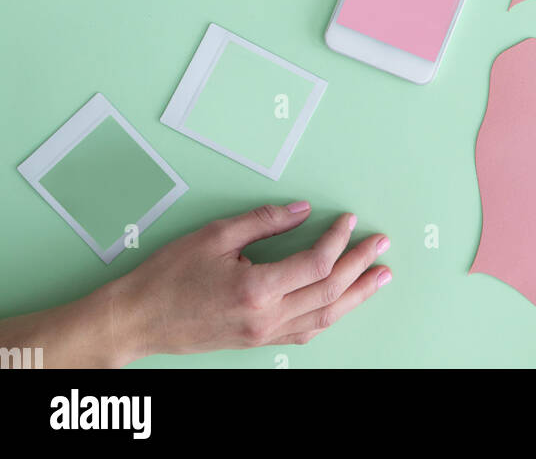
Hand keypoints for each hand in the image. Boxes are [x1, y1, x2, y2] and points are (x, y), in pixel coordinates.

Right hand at [110, 203, 390, 359]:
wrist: (138, 320)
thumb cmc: (168, 277)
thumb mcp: (215, 235)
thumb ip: (264, 221)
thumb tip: (302, 210)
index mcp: (257, 289)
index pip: (316, 262)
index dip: (339, 239)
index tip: (349, 220)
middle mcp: (266, 317)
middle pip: (329, 291)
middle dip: (360, 266)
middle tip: (381, 245)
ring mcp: (263, 334)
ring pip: (324, 317)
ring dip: (356, 296)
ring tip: (378, 277)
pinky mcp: (257, 341)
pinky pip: (305, 332)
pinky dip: (329, 315)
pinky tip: (341, 303)